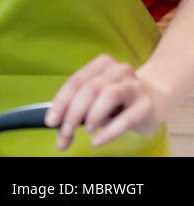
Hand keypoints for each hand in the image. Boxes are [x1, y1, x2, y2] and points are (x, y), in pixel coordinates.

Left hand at [45, 54, 171, 150]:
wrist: (156, 98)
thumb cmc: (119, 100)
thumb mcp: (96, 100)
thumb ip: (77, 110)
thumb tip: (58, 132)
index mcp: (100, 65)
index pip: (75, 82)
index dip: (60, 103)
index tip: (50, 122)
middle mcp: (117, 70)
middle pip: (88, 89)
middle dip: (73, 114)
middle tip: (65, 133)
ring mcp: (134, 85)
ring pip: (107, 95)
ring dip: (92, 116)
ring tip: (86, 130)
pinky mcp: (146, 104)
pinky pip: (127, 118)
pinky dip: (109, 131)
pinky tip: (97, 140)